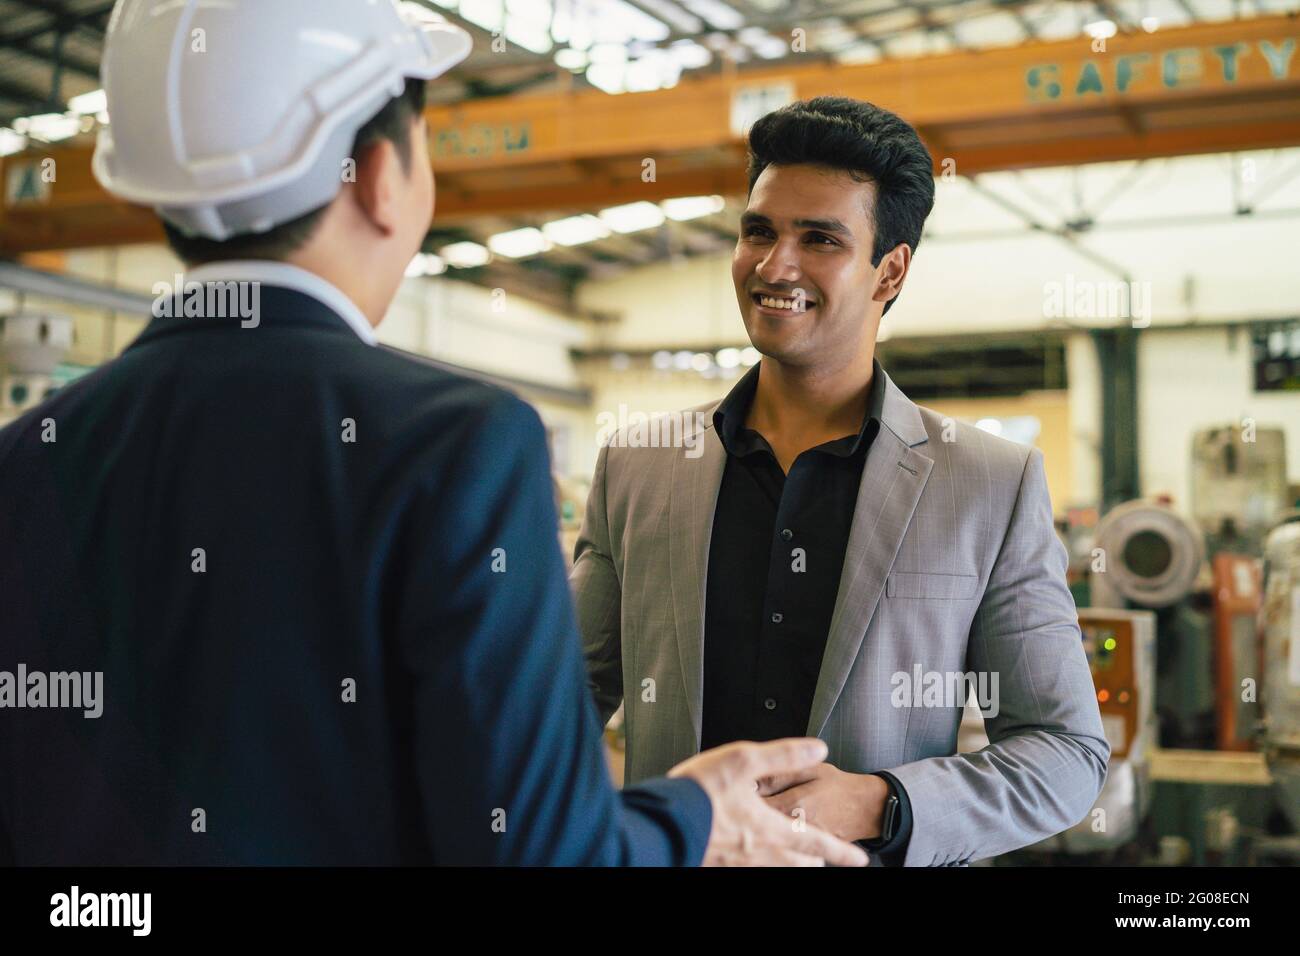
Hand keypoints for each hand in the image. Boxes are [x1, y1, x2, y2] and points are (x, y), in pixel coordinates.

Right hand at [668, 738, 868, 866]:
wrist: (660, 823)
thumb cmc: (699, 793)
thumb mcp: (745, 760)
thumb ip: (784, 755)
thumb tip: (816, 749)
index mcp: (770, 830)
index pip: (818, 843)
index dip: (842, 851)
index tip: (859, 858)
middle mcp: (758, 855)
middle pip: (798, 866)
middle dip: (813, 862)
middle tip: (822, 857)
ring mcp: (736, 866)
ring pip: (774, 872)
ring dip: (788, 865)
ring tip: (794, 859)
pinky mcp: (715, 866)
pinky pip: (746, 870)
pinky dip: (758, 864)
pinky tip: (749, 857)